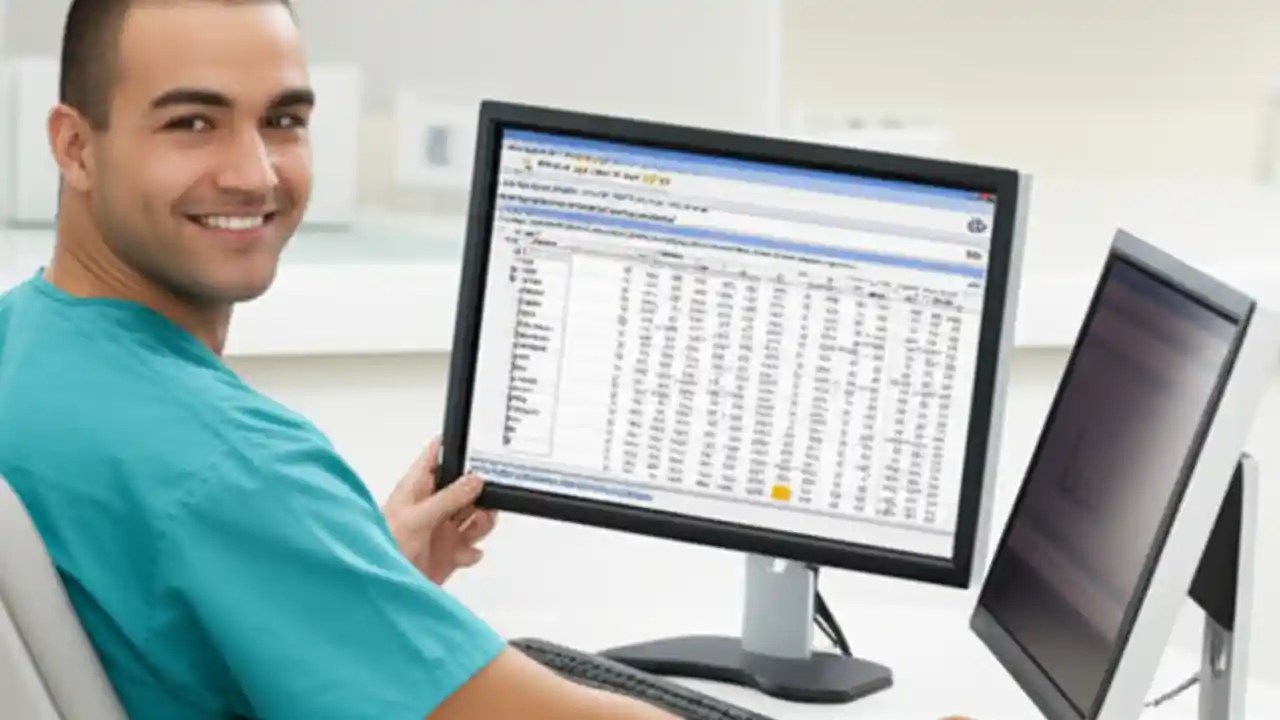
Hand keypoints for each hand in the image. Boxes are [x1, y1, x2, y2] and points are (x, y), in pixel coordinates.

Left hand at [382, 436, 497, 584]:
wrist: (381, 588)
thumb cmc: (382, 548)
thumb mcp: (418, 518)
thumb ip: (448, 498)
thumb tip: (474, 480)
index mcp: (416, 489)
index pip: (436, 457)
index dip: (455, 448)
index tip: (477, 447)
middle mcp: (431, 507)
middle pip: (465, 487)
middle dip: (479, 491)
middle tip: (486, 497)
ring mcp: (441, 531)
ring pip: (474, 516)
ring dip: (482, 521)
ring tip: (478, 526)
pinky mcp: (448, 554)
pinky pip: (471, 548)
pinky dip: (473, 552)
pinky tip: (466, 553)